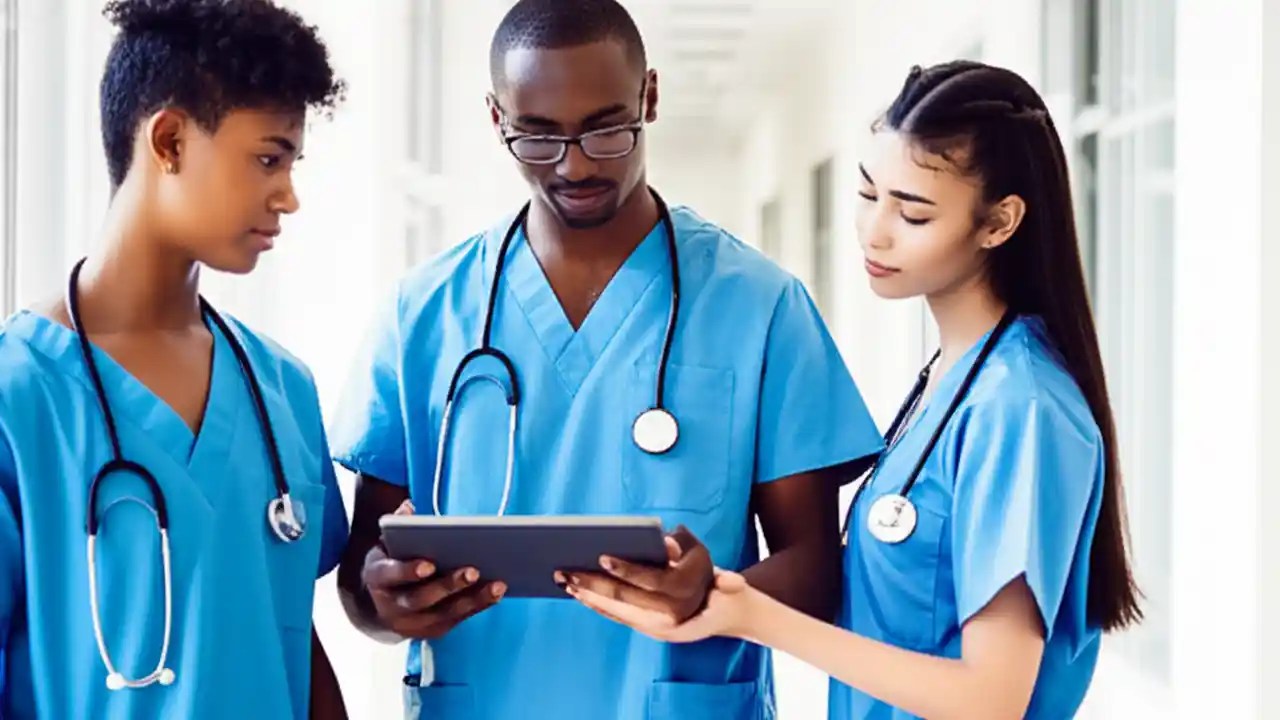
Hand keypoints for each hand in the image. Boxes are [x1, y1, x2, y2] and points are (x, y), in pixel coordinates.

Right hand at [362, 501, 505, 638]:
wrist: (380, 606)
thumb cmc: (390, 565)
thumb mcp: (386, 543)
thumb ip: (397, 525)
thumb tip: (408, 508)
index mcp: (377, 578)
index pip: (390, 575)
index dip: (408, 571)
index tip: (429, 564)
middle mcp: (392, 606)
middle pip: (421, 599)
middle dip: (448, 585)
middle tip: (473, 570)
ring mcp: (412, 623)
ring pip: (444, 613)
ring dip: (472, 599)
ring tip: (497, 584)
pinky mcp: (432, 631)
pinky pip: (457, 619)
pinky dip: (478, 606)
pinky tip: (497, 592)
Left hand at [559, 526, 713, 625]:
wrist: (728, 611)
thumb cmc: (713, 574)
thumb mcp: (703, 553)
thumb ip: (685, 546)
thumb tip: (666, 541)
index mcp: (682, 593)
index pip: (646, 580)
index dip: (623, 569)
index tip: (601, 557)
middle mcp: (668, 616)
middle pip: (623, 599)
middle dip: (591, 585)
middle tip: (564, 571)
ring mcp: (658, 628)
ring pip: (616, 611)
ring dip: (588, 597)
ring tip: (564, 582)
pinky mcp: (650, 631)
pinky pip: (619, 618)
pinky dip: (598, 606)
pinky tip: (580, 594)